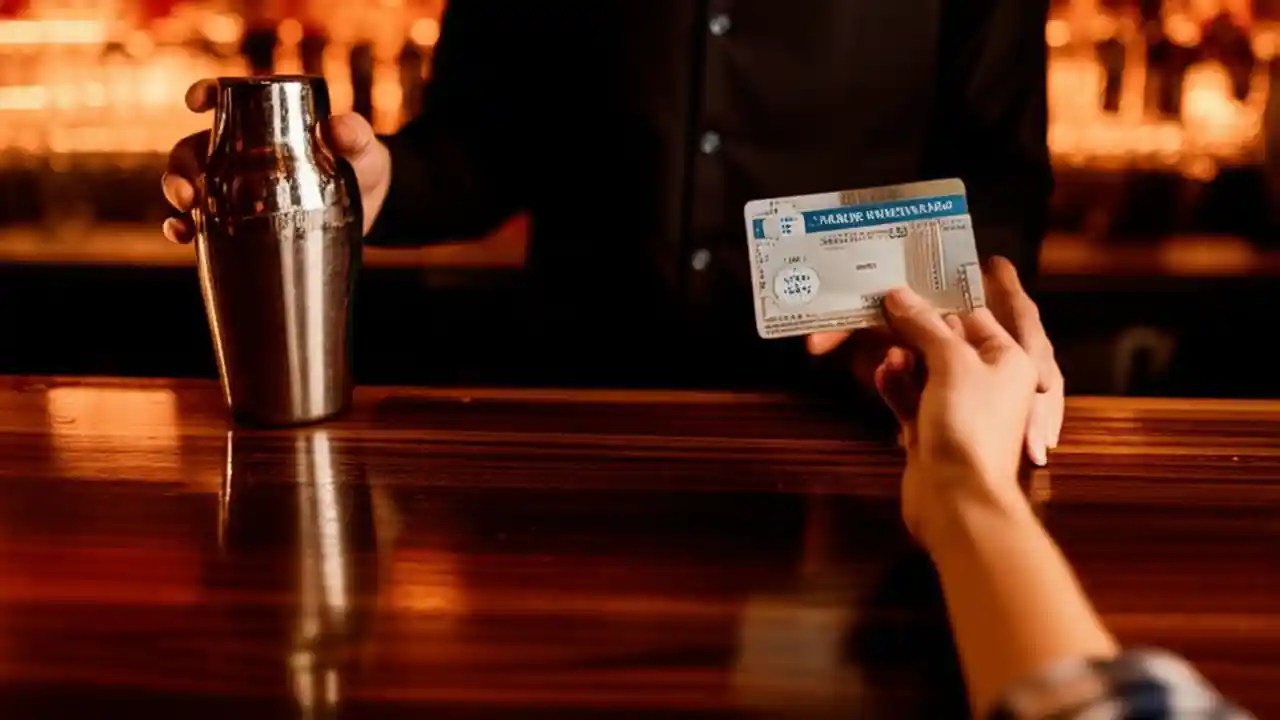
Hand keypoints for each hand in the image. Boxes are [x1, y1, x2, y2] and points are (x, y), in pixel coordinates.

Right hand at [160, 79, 392, 242]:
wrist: (369, 208)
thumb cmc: (362, 164)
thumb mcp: (363, 149)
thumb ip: (355, 135)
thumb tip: (337, 127)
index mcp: (264, 122)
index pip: (227, 99)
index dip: (206, 93)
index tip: (196, 103)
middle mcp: (240, 152)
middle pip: (194, 149)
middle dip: (181, 166)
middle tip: (188, 190)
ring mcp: (235, 188)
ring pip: (191, 184)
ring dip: (178, 194)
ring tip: (186, 211)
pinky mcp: (238, 220)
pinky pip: (202, 222)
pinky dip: (185, 228)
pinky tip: (183, 236)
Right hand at [806, 256, 1062, 465]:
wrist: (956, 501)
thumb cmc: (969, 426)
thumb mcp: (950, 362)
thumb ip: (924, 324)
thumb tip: (898, 295)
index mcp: (1010, 358)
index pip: (975, 314)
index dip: (941, 297)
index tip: (906, 280)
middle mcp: (988, 380)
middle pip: (945, 340)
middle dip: (914, 330)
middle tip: (882, 310)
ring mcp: (958, 407)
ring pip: (924, 367)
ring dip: (903, 358)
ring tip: (888, 358)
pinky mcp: (931, 430)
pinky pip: (910, 396)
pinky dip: (896, 385)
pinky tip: (883, 376)